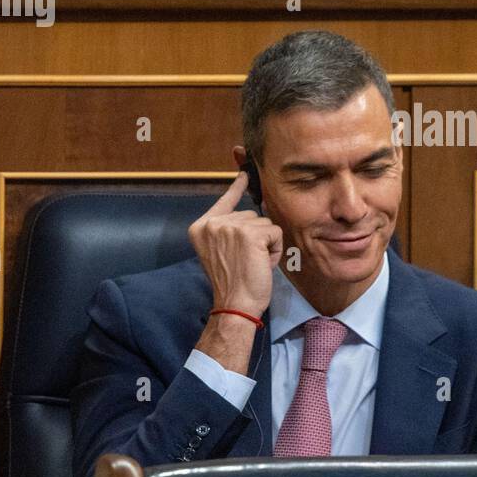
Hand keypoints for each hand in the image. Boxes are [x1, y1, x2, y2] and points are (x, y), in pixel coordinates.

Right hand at [188, 171, 283, 318]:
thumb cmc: (232, 282)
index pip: (224, 200)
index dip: (237, 187)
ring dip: (266, 244)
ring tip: (254, 263)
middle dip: (256, 236)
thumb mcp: (223, 250)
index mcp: (201, 227)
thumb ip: (230, 230)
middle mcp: (213, 223)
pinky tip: (262, 263)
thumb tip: (255, 209)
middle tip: (246, 260)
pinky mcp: (250, 234)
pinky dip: (275, 249)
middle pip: (251, 214)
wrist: (235, 304)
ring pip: (265, 223)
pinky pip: (275, 233)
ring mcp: (231, 226)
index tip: (245, 172)